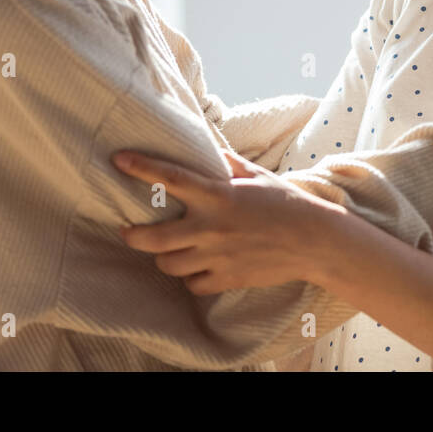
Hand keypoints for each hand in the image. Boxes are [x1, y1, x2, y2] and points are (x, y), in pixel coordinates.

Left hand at [110, 147, 336, 293]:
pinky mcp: (226, 278)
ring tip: (167, 251)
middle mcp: (211, 226)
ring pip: (168, 264)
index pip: (170, 177)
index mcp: (218, 195)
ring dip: (163, 257)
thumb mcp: (257, 176)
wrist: (314, 240)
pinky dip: (191, 278)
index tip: (118, 159)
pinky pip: (193, 284)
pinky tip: (196, 269)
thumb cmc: (286, 202)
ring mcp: (216, 256)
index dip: (141, 167)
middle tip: (127, 230)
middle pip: (152, 237)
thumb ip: (228, 163)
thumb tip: (208, 147)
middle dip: (132, 235)